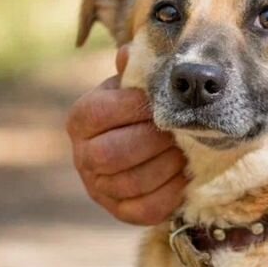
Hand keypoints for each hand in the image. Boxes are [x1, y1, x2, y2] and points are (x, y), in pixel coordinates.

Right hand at [66, 47, 187, 224]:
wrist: (146, 146)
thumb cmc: (140, 109)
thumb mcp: (134, 86)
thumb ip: (135, 71)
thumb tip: (129, 54)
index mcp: (81, 119)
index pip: (101, 113)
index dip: (136, 107)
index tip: (163, 103)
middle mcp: (83, 156)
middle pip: (112, 153)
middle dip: (152, 141)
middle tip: (179, 132)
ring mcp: (100, 188)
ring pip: (131, 182)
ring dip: (166, 167)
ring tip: (186, 153)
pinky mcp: (121, 212)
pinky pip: (146, 209)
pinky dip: (170, 193)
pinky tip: (185, 177)